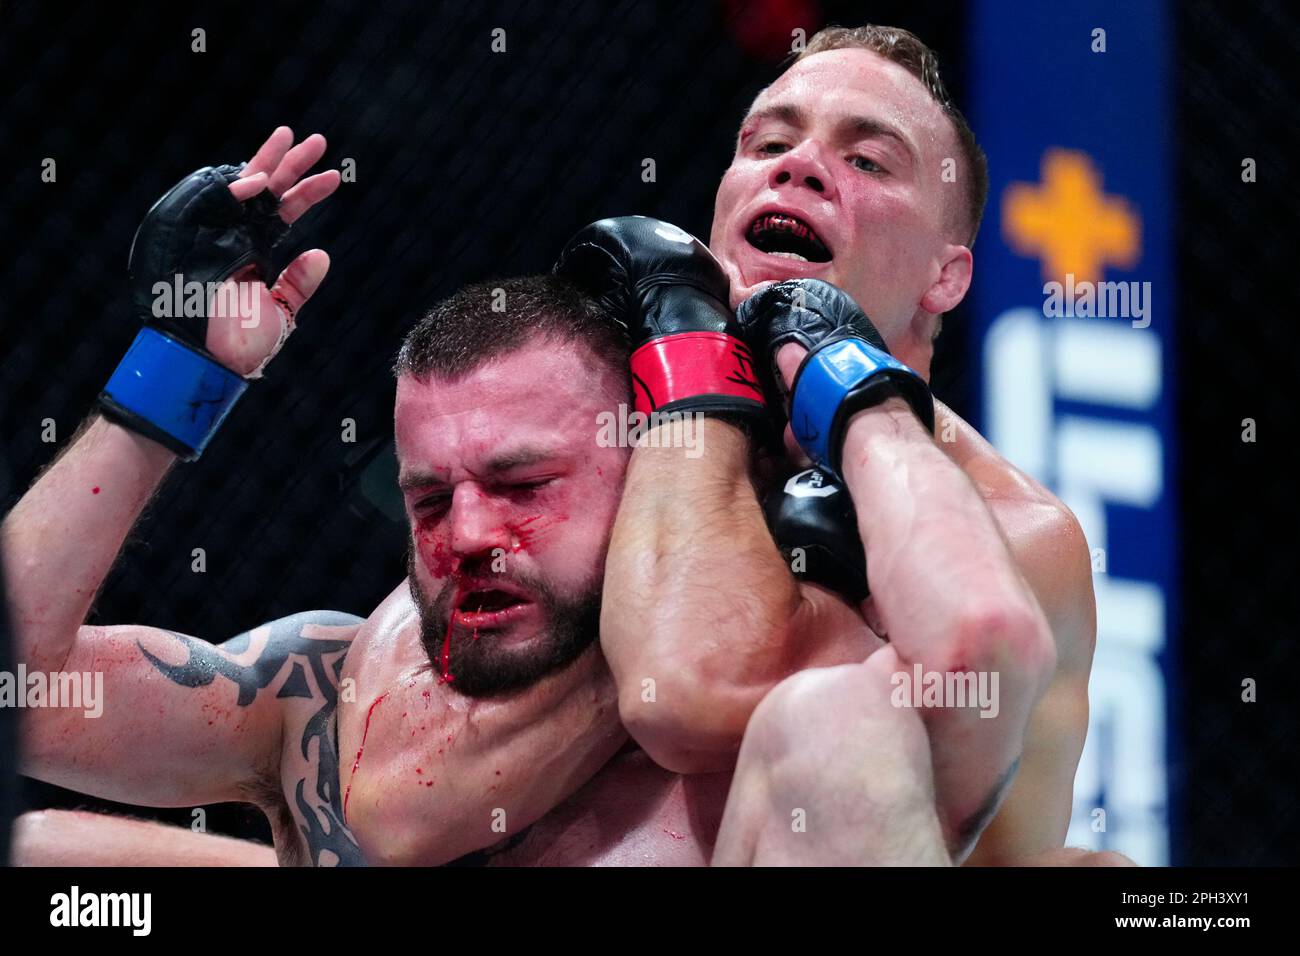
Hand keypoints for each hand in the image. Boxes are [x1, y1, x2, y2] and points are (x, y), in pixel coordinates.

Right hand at [205, 127, 340, 375]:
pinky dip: (232, 192)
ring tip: (289, 141)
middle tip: (316, 140)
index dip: (308, 192)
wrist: (210, 361)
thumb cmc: (243, 344)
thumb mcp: (281, 312)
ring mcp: (215, 234)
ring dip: (263, 164)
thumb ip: (299, 284)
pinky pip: (208, 204)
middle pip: (266, 190)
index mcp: (256, 249)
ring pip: (240, 188)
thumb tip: (322, 255)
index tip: (335, 175)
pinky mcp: (191, 238)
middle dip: (289, 163)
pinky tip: (260, 182)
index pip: (285, 211)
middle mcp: (236, 236)